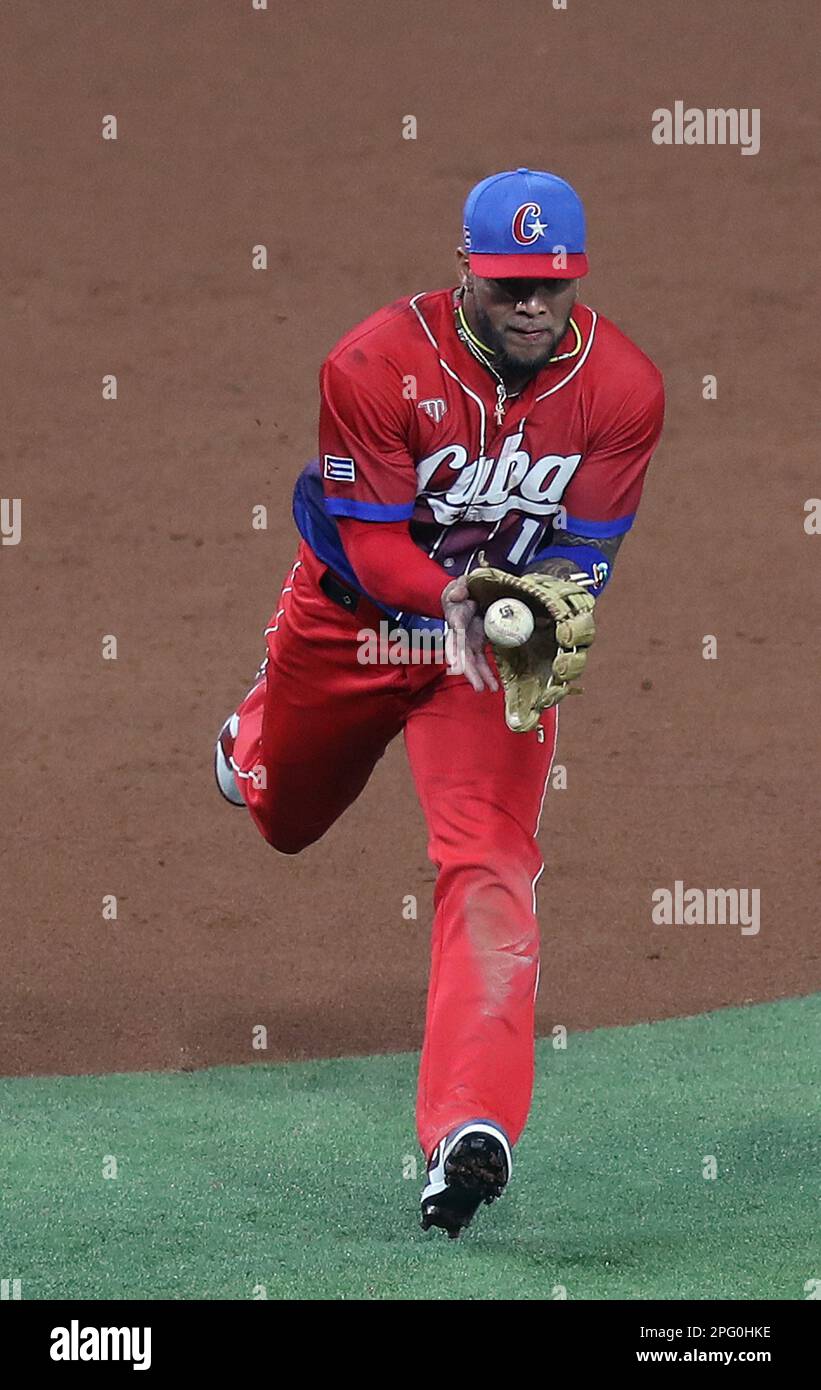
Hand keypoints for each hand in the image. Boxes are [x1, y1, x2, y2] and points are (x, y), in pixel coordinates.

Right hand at [441, 575, 498, 693]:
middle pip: (463, 656)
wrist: (463, 594)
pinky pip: (482, 661)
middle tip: (478, 687)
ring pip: (472, 662)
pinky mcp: (478, 643)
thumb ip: (461, 586)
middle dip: (470, 672)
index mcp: (456, 619)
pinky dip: (487, 673)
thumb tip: (457, 596)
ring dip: (480, 676)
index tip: (459, 662)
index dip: (458, 648)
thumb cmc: (461, 588)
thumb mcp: (461, 582)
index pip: (456, 636)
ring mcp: (469, 640)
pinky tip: (494, 686)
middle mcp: (461, 634)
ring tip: (490, 689)